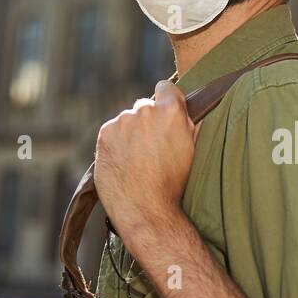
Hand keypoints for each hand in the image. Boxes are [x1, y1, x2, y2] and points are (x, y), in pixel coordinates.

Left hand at [94, 80, 199, 236]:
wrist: (147, 209)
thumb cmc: (174, 184)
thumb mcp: (192, 151)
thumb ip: (190, 125)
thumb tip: (193, 112)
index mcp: (171, 111)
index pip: (165, 87)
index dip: (167, 100)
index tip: (166, 114)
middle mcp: (145, 110)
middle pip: (145, 107)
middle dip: (149, 121)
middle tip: (153, 148)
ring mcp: (122, 121)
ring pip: (127, 121)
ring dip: (131, 133)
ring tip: (137, 161)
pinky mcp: (104, 134)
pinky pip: (112, 132)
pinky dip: (117, 144)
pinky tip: (124, 163)